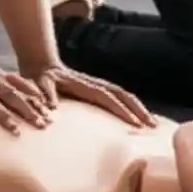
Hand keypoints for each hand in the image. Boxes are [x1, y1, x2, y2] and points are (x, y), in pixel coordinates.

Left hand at [22, 63, 158, 127]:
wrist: (42, 65)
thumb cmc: (40, 78)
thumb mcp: (39, 84)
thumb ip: (45, 92)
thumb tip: (51, 105)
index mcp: (85, 85)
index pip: (108, 98)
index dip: (122, 110)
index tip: (134, 123)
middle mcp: (95, 85)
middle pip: (123, 95)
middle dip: (139, 109)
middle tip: (152, 125)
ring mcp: (99, 87)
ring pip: (125, 96)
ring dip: (139, 109)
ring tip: (152, 124)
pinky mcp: (98, 92)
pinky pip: (119, 99)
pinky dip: (131, 107)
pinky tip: (139, 119)